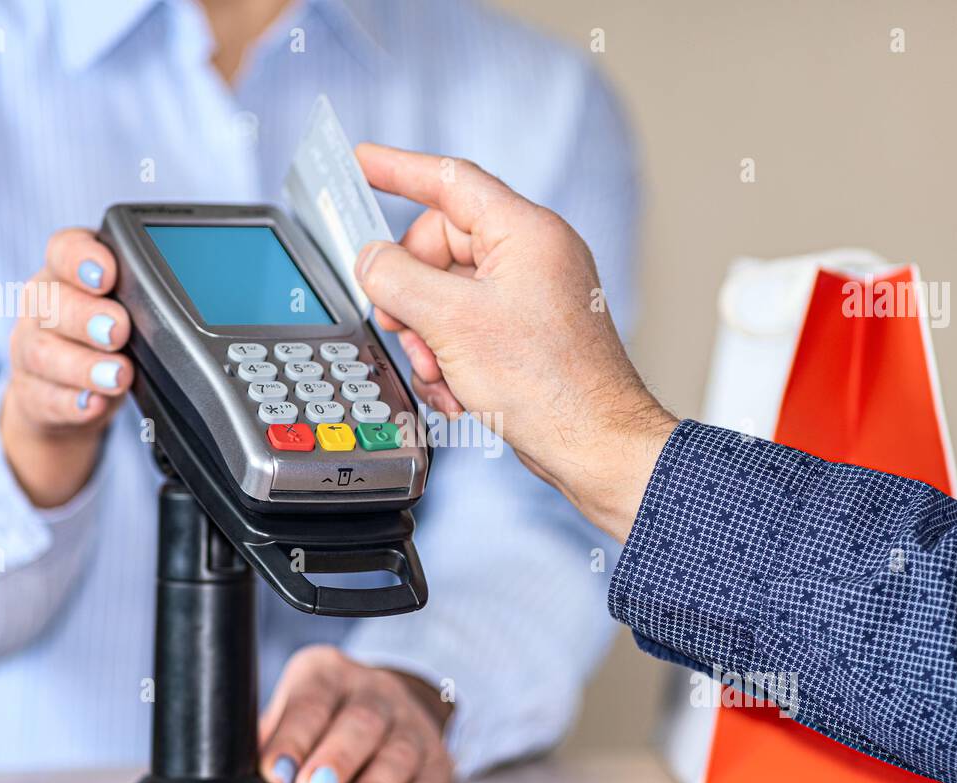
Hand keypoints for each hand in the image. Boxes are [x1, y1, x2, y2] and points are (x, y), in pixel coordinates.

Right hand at [0, 229, 133, 507]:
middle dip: (87, 316)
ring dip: (85, 366)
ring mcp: (33, 350)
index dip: (81, 259)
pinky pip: (45, 397)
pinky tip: (95, 403)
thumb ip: (145, 298)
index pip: (63, 250)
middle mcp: (45, 305)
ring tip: (119, 375)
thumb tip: (183, 312)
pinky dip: (73, 402)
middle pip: (51, 301)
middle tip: (120, 330)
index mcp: (67, 272)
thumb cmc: (103, 333)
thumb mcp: (126, 306)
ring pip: (43, 352)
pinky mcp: (34, 393)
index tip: (108, 274)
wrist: (63, 389)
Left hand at [258, 645, 454, 782]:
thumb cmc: (322, 718)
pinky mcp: (435, 752)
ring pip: (398, 749)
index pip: (310, 701)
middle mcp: (373, 690)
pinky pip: (433, 772)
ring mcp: (409, 719)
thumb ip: (275, 742)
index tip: (277, 773)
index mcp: (326, 674)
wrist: (382, 705)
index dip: (293, 738)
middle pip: (360, 722)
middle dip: (337, 760)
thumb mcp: (291, 714)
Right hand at [353, 144, 675, 541]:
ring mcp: (528, 297)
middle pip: (439, 248)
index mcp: (525, 233)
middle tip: (403, 326)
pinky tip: (458, 392)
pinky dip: (451, 361)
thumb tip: (370, 260)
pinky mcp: (524, 335)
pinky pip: (465, 330)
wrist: (594, 446)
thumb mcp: (453, 324)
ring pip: (446, 297)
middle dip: (412, 295)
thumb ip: (398, 280)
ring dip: (430, 339)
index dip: (399, 170)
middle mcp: (531, 257)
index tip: (362, 162)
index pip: (450, 182)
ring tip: (441, 373)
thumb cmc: (550, 385)